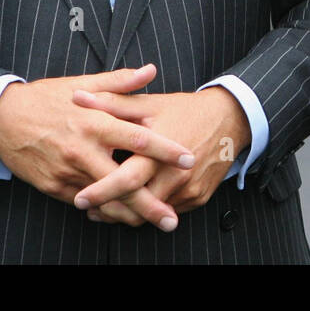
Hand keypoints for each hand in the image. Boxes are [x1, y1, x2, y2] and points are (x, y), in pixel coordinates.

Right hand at [0, 64, 194, 229]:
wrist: (2, 118)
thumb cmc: (48, 98)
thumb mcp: (85, 84)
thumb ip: (121, 82)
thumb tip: (151, 71)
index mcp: (96, 121)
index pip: (138, 138)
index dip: (165, 150)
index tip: (188, 159)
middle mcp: (83, 149)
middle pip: (123, 181)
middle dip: (150, 203)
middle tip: (173, 218)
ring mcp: (68, 171)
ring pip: (104, 199)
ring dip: (129, 214)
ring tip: (154, 222)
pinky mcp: (54, 187)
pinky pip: (85, 203)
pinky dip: (103, 211)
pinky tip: (121, 217)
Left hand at [69, 87, 251, 217]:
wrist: (231, 118)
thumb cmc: (186, 109)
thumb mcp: (150, 103)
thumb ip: (112, 103)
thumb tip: (78, 97)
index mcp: (161, 151)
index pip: (126, 179)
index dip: (101, 192)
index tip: (80, 199)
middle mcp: (176, 174)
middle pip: (137, 205)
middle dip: (109, 210)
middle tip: (87, 208)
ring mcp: (189, 189)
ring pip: (152, 213)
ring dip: (129, 212)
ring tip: (106, 206)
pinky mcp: (198, 197)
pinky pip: (169, 211)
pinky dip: (151, 209)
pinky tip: (137, 201)